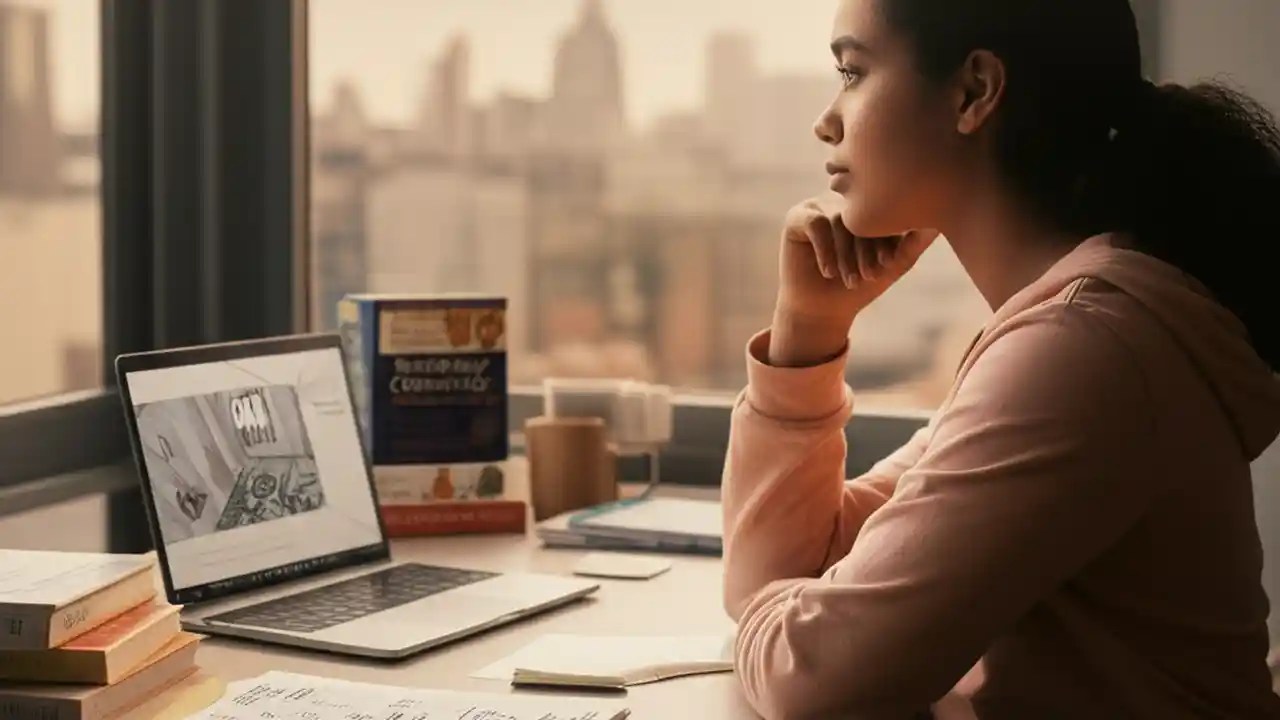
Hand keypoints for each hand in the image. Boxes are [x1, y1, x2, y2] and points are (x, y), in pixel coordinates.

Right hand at [770, 196, 937, 365]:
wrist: (824, 309)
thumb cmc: (861, 285)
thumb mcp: (894, 263)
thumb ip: (914, 241)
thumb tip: (937, 221)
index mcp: (868, 206)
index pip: (883, 209)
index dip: (887, 236)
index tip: (889, 264)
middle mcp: (844, 201)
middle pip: (860, 214)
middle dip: (867, 247)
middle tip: (869, 276)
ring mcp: (819, 206)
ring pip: (838, 221)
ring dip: (846, 255)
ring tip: (849, 279)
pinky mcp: (797, 217)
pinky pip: (816, 224)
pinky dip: (825, 250)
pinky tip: (829, 272)